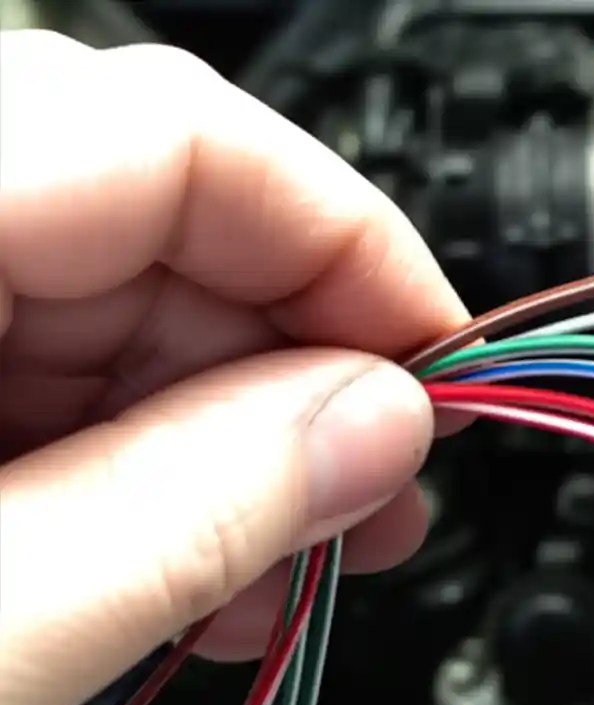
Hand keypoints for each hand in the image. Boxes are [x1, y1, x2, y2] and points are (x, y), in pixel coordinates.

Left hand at [0, 31, 468, 704]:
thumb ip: (194, 511)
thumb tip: (380, 420)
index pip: (178, 131)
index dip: (347, 243)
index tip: (440, 366)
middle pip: (154, 214)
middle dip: (290, 372)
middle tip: (366, 502)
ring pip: (101, 295)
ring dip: (215, 439)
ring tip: (272, 571)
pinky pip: (27, 357)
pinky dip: (121, 460)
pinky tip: (165, 563)